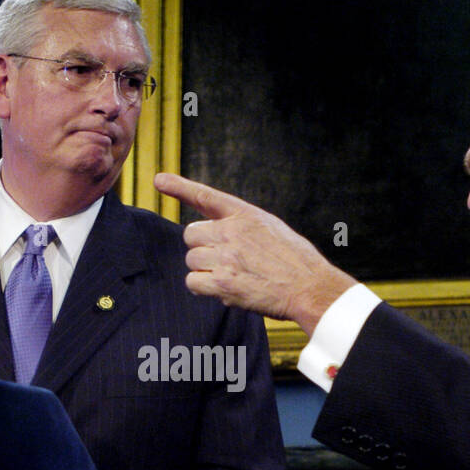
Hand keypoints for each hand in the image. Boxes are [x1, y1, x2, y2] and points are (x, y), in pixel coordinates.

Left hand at [152, 172, 356, 332]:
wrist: (310, 287)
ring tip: (232, 275)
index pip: (205, 196)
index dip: (179, 187)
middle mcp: (231, 232)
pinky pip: (193, 282)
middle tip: (226, 259)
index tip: (159, 180)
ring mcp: (226, 257)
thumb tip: (215, 234)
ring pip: (191, 260)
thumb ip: (241, 226)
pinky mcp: (223, 283)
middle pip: (191, 235)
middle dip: (202, 248)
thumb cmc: (294, 261)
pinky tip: (224, 289)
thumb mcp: (270, 228)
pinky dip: (203, 288)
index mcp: (244, 214)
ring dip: (204, 270)